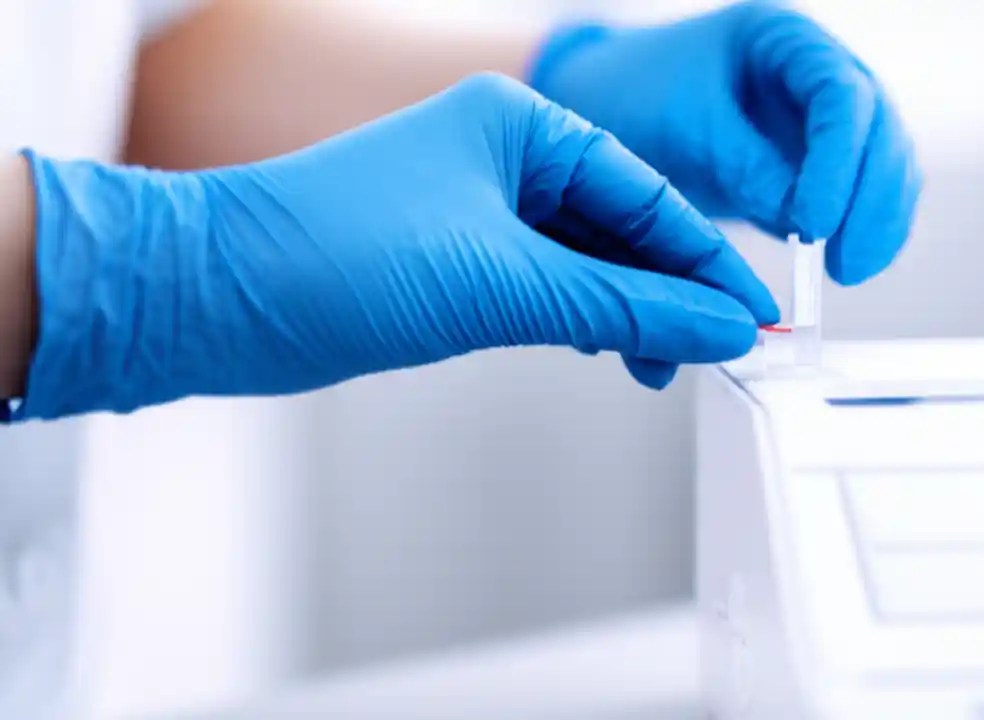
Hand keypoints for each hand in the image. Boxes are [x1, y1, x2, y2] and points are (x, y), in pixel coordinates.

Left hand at [15, 73, 777, 419]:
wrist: (209, 296)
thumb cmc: (330, 253)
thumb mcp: (500, 281)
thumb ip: (620, 305)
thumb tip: (713, 323)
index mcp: (518, 123)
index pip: (644, 193)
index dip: (704, 259)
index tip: (751, 311)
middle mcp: (503, 158)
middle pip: (621, 228)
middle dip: (672, 290)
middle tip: (725, 346)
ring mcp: (478, 213)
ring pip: (587, 264)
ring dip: (632, 313)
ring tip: (674, 362)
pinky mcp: (455, 265)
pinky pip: (548, 289)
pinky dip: (585, 322)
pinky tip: (617, 350)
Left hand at [530, 1, 921, 285]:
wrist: (614, 113)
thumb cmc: (635, 101)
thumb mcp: (681, 130)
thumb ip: (742, 168)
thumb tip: (805, 226)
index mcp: (783, 39)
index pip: (839, 94)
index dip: (838, 163)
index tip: (814, 226)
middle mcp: (819, 71)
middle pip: (878, 130)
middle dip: (871, 201)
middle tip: (846, 268)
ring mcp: (828, 118)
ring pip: (886, 165)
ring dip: (878, 222)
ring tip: (847, 273)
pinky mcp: (825, 163)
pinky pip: (865, 196)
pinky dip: (864, 231)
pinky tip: (847, 268)